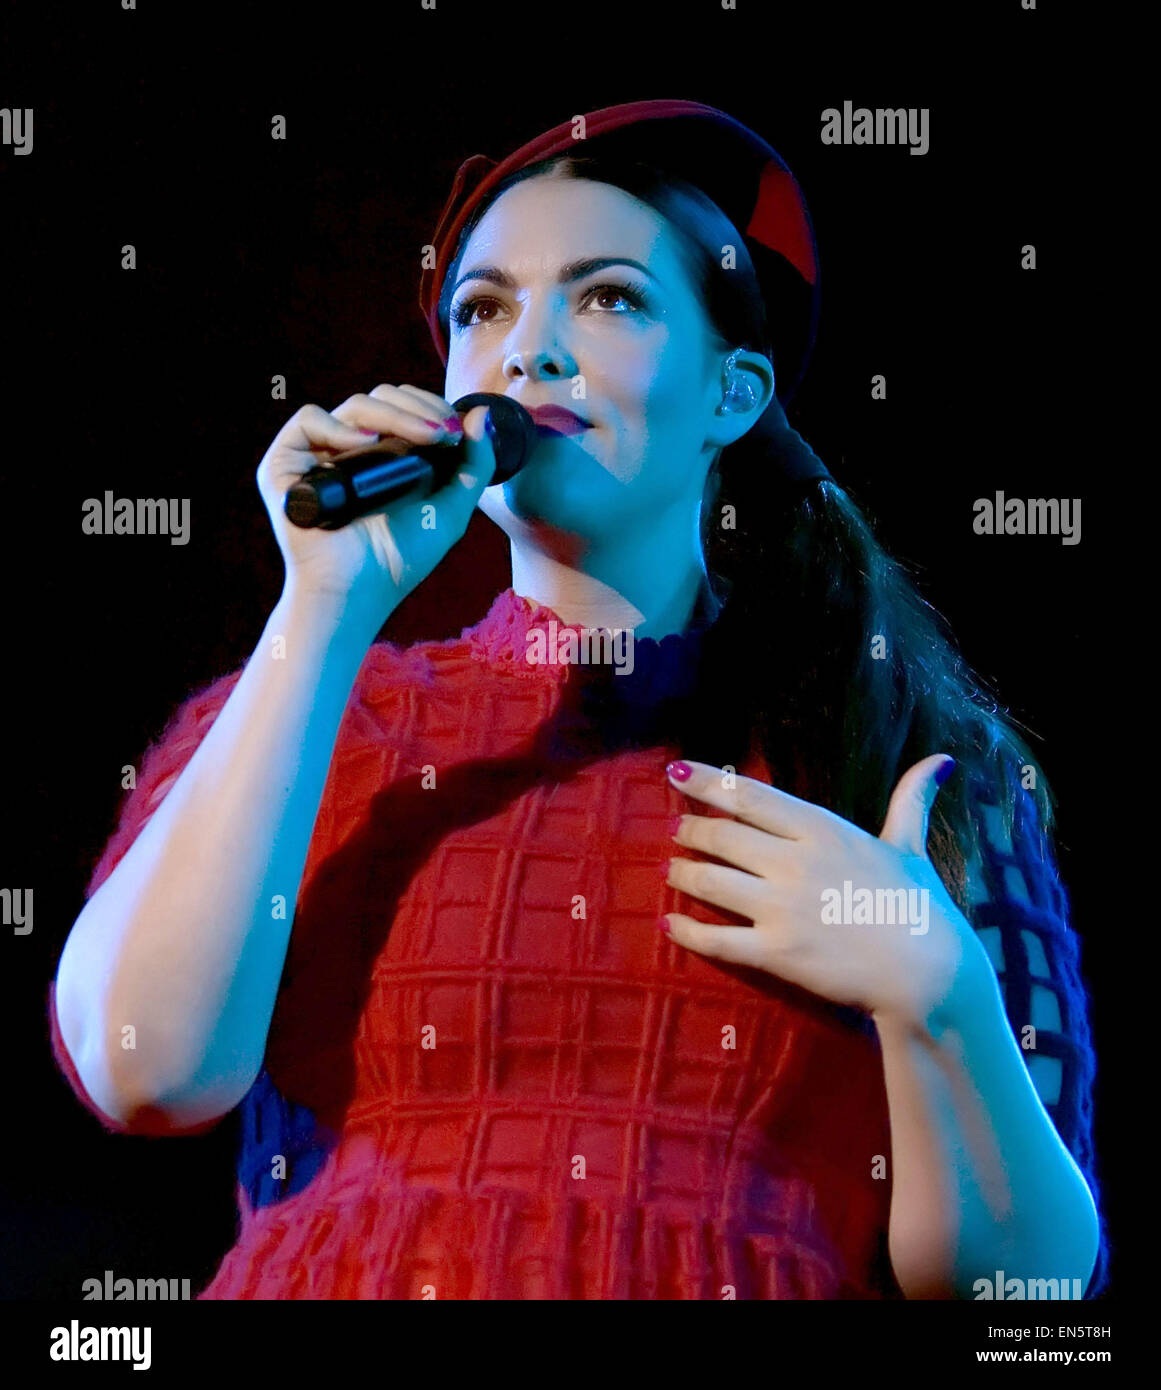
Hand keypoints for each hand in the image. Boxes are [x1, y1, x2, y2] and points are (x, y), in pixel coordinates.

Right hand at [256, 384, 494, 634]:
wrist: (359, 591)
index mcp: (382, 452)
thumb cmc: (399, 558)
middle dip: (418, 407)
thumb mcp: (450, 510)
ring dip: (396, 414)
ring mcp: (317, 452)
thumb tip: (480, 413)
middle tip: (443, 432)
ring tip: (423, 437)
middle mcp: (348, 446)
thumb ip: (472, 465)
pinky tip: (367, 443)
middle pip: (381, 399)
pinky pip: (309, 420)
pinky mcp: (286, 461)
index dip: (430, 407)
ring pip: (355, 406)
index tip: (455, 430)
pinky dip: (340, 426)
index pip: (403, 408)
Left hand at [660, 756, 992, 1026]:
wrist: (930, 974)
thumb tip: (940, 758)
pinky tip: (668, 923)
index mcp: (823, 830)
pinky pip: (717, 940)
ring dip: (682, 873)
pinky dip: (686, 931)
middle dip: (690, 830)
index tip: (676, 772)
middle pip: (721, 838)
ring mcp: (781, 909)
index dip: (707, 783)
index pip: (750, 798)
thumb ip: (911, 799)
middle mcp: (794, 864)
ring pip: (711, 882)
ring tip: (670, 868)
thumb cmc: (919, 905)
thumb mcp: (910, 845)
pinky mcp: (776, 953)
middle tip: (675, 830)